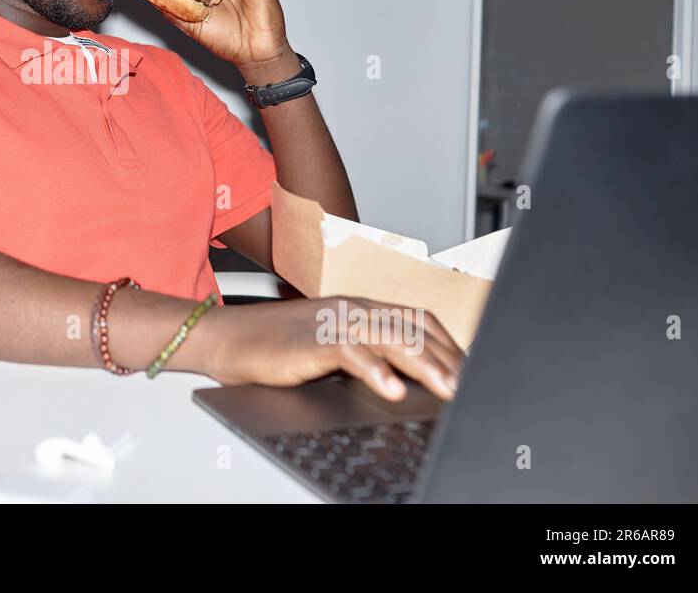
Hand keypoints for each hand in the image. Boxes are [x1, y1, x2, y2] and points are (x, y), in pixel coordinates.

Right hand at [199, 296, 464, 400]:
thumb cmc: (275, 345)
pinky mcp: (312, 339)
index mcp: (360, 308)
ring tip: (446, 389)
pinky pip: (351, 351)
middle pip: (412, 329)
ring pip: (390, 337)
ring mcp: (332, 321)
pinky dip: (375, 370)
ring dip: (423, 365)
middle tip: (468, 385)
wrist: (228, 337)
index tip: (468, 371)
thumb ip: (364, 350)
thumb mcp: (328, 343)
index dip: (447, 346)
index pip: (417, 320)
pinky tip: (392, 389)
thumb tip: (404, 374)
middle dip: (446, 359)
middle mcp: (351, 309)